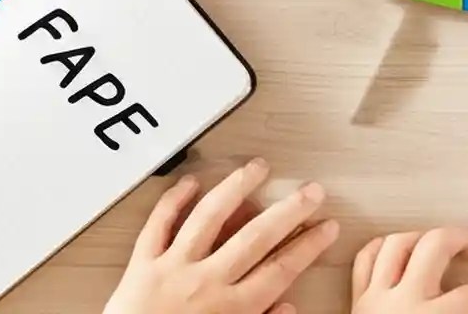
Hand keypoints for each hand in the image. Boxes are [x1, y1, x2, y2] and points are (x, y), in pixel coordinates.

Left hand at [104, 158, 338, 313]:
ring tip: (257, 168)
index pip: (281, 269)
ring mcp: (173, 270)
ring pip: (209, 217)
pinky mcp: (141, 266)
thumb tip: (289, 308)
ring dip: (236, 188)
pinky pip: (158, 226)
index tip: (325, 227)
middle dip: (289, 210)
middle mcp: (206, 284)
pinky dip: (172, 201)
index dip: (308, 245)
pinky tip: (190, 181)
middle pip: (256, 237)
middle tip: (310, 191)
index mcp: (232, 310)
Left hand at [352, 228, 467, 313]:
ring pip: (396, 245)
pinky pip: (364, 262)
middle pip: (434, 246)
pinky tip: (391, 247)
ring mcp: (375, 299)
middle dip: (457, 237)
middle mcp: (402, 302)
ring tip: (433, 240)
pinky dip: (378, 250)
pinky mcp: (357, 303)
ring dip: (418, 237)